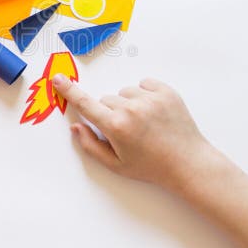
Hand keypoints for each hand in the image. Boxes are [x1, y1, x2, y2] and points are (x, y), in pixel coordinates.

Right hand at [53, 75, 214, 190]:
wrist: (188, 163)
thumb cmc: (151, 167)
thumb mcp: (116, 165)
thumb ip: (90, 145)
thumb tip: (76, 126)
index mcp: (115, 126)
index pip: (86, 104)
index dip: (69, 91)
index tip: (58, 79)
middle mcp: (131, 109)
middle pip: (106, 99)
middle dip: (111, 112)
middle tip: (128, 131)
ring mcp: (150, 98)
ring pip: (125, 92)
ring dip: (129, 103)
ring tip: (144, 123)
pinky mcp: (166, 92)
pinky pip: (145, 84)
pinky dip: (146, 94)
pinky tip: (154, 113)